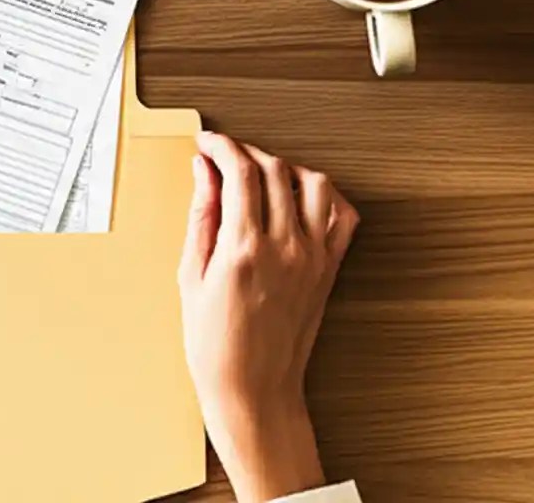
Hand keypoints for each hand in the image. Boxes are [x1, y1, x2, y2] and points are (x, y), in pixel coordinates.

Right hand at [178, 132, 359, 502]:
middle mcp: (285, 246)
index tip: (207, 143)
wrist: (254, 390)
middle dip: (246, 152)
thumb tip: (203, 173)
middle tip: (224, 157)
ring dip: (286, 168)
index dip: (221, 146)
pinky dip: (325, 196)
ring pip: (313, 182)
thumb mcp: (191, 276)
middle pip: (274, 169)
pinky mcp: (329, 269)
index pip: (239, 171)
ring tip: (261, 176)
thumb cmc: (214, 345)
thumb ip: (201, 217)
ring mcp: (313, 257)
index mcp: (244, 248)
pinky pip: (342, 216)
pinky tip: (300, 199)